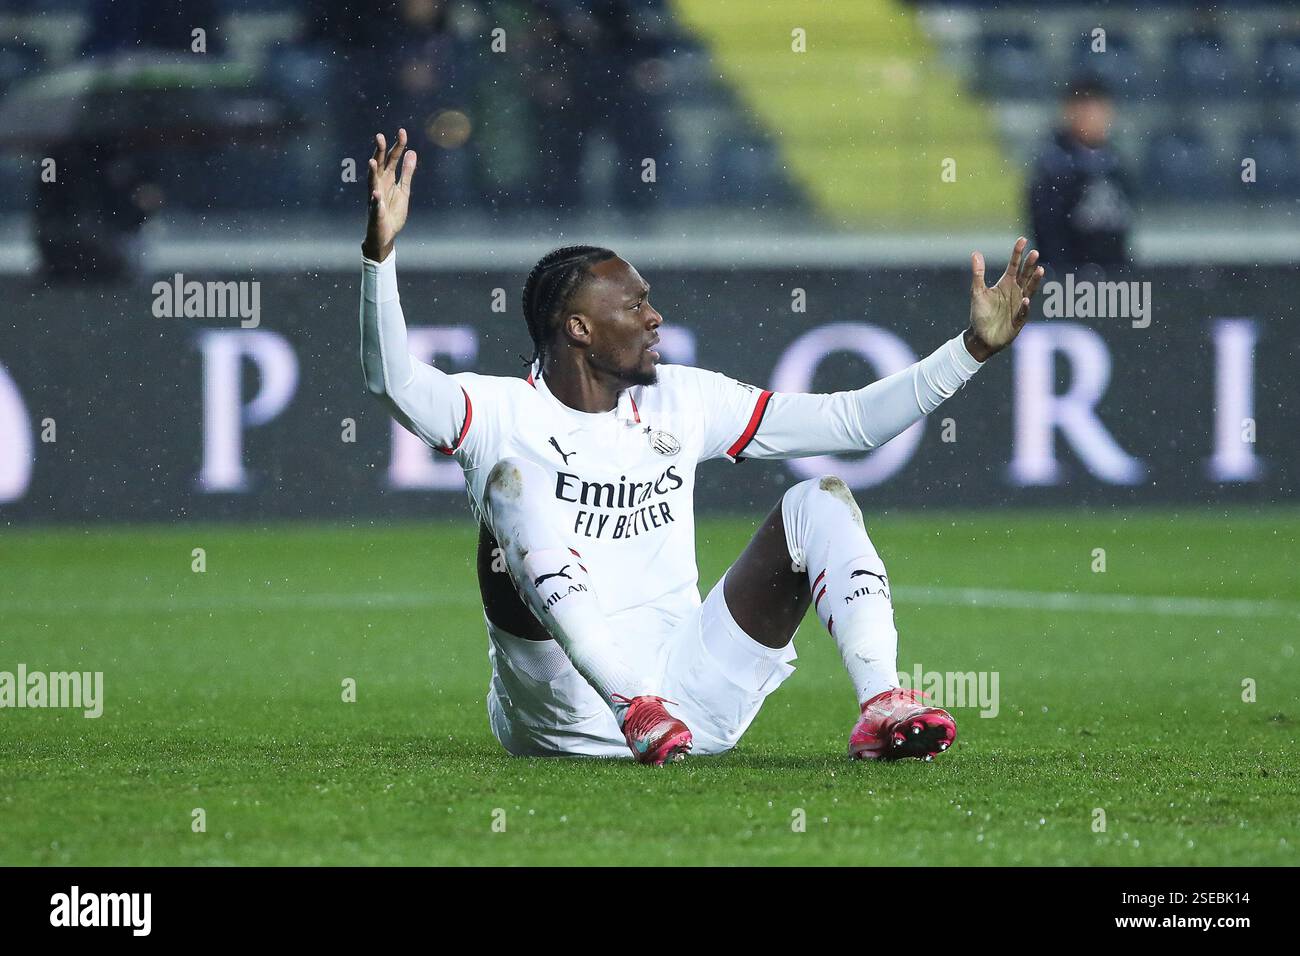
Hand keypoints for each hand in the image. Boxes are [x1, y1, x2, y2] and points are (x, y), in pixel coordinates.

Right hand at [361, 129, 416, 261]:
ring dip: (372, 172)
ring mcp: (375, 198)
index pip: (392, 158)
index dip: (398, 146)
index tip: (402, 131)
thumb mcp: (404, 190)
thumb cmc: (392, 211)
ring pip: (372, 183)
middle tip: (379, 136)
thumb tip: (412, 152)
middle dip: (379, 152)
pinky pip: (375, 206)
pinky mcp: (376, 213)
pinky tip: (376, 195)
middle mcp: (379, 185)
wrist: (385, 234)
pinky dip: (375, 200)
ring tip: (372, 161)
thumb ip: (407, 172)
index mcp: (387, 178)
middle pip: (379, 165)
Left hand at [965, 237, 1044, 361]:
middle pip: (1025, 276)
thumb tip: (975, 253)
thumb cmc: (980, 314)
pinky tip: (1025, 300)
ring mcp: (1019, 306)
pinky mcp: (1018, 321)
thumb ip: (978, 274)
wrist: (980, 337)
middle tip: (1035, 252)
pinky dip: (1024, 307)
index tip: (1023, 239)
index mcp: (1006, 284)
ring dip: (1034, 282)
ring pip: (1029, 291)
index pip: (1014, 266)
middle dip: (1030, 265)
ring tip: (1039, 270)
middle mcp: (1016, 293)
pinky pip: (1023, 313)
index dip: (1018, 253)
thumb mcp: (977, 292)